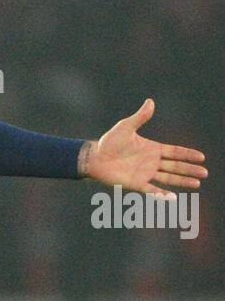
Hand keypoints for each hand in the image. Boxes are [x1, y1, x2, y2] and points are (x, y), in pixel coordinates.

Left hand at [84, 99, 206, 198]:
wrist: (95, 157)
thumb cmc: (110, 141)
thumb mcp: (126, 127)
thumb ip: (140, 117)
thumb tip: (150, 102)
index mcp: (152, 148)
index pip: (174, 152)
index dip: (188, 154)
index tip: (201, 157)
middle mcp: (151, 162)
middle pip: (175, 166)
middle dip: (190, 170)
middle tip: (204, 173)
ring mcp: (145, 173)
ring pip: (168, 178)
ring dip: (182, 181)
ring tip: (196, 184)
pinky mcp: (136, 183)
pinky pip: (151, 190)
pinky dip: (161, 194)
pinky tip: (173, 198)